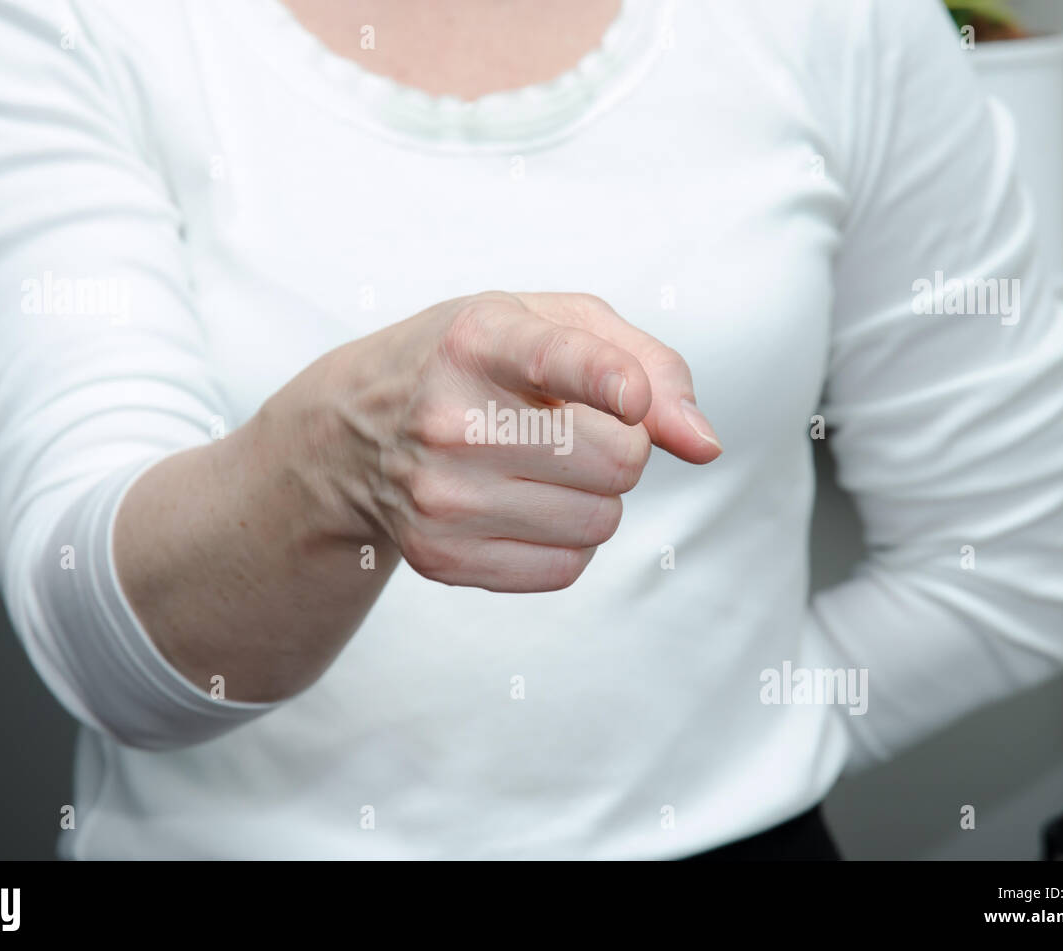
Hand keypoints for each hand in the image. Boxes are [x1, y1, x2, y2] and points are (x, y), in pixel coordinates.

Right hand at [276, 291, 722, 592]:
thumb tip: (703, 444)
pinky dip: (565, 541)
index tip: (630, 398)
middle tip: (574, 428)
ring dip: (595, 497)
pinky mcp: (438, 556)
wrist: (359, 429)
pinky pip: (566, 569)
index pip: (558, 361)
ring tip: (542, 466)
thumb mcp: (554, 324)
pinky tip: (522, 505)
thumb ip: (650, 365)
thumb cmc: (478, 364)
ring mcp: (439, 496)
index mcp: (478, 341)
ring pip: (601, 522)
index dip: (609, 380)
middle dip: (623, 447)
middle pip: (619, 461)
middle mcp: (450, 419)